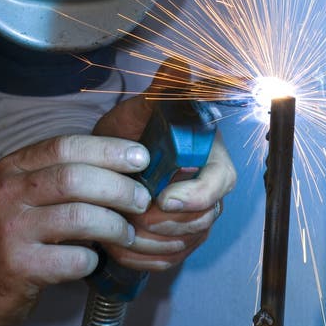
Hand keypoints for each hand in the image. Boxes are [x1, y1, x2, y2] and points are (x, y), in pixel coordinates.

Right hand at [0, 134, 152, 325]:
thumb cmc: (15, 230)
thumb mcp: (27, 192)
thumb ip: (64, 174)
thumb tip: (126, 161)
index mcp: (14, 167)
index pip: (66, 146)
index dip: (108, 149)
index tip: (141, 157)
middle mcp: (9, 194)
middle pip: (75, 179)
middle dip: (119, 187)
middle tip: (142, 199)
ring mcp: (12, 230)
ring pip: (79, 217)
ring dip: (114, 225)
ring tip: (126, 233)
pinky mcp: (18, 267)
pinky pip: (72, 259)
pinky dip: (93, 259)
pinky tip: (96, 260)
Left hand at [93, 60, 236, 270]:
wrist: (103, 163)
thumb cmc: (126, 134)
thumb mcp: (139, 111)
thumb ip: (160, 92)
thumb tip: (177, 65)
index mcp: (209, 156)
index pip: (222, 181)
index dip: (197, 195)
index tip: (165, 198)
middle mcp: (209, 189)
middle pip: (205, 218)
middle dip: (166, 223)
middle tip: (130, 217)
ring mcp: (195, 218)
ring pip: (187, 242)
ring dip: (151, 243)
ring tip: (118, 231)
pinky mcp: (177, 241)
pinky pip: (170, 260)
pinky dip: (144, 259)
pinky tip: (119, 248)